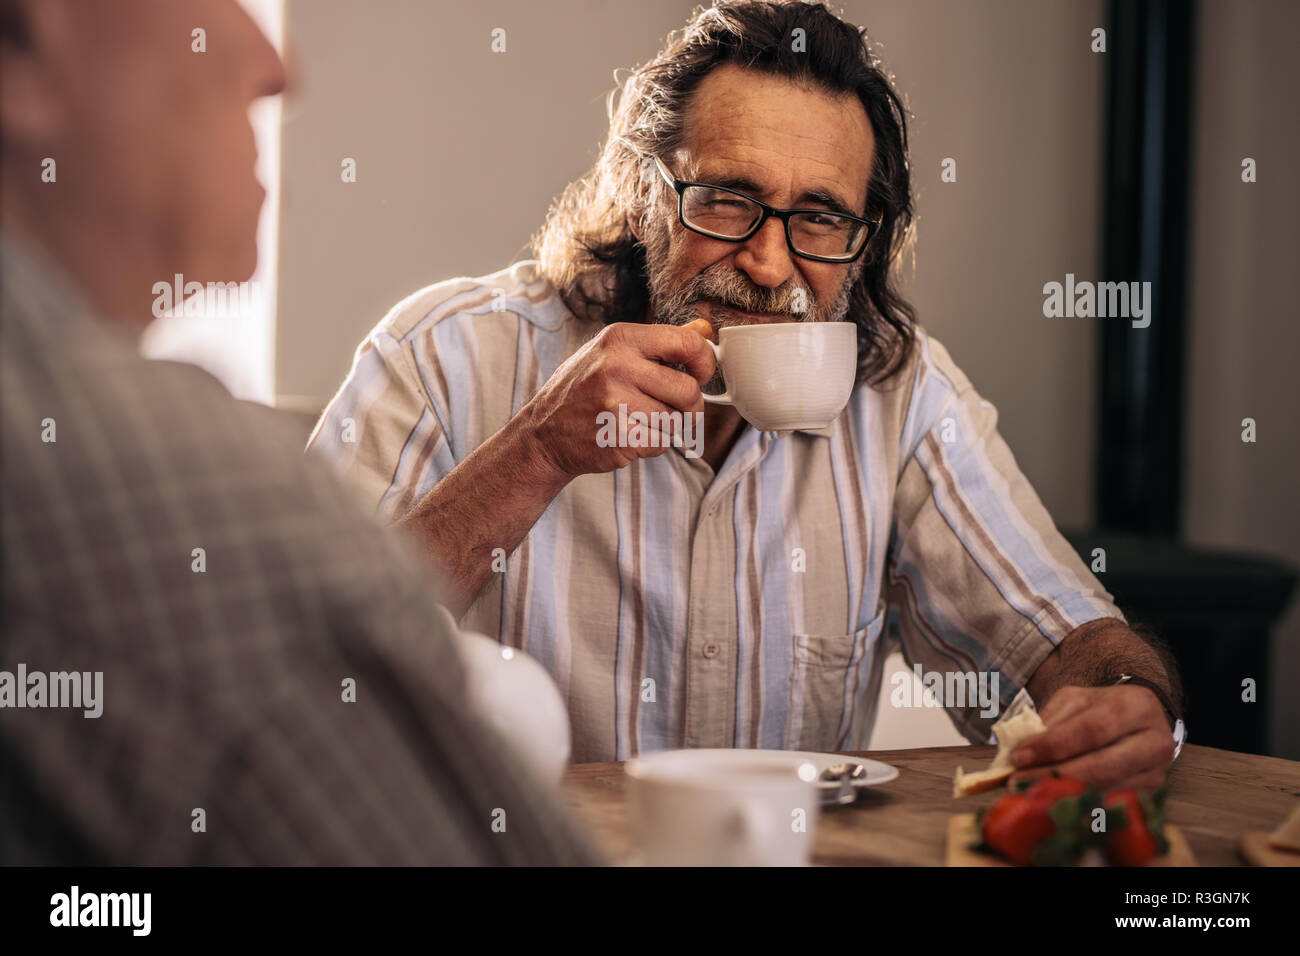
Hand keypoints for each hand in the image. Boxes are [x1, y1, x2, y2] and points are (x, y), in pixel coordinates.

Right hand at [520, 320, 714, 478]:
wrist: (543, 433)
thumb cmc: (583, 389)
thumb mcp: (613, 352)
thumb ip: (659, 342)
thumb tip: (704, 331)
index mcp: (619, 338)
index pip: (687, 343)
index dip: (705, 363)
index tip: (701, 374)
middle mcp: (617, 367)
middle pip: (688, 389)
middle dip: (691, 405)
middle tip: (679, 409)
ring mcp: (616, 404)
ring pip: (676, 420)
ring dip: (667, 426)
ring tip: (640, 420)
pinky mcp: (618, 437)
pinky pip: (661, 443)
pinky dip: (653, 444)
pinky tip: (630, 436)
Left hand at [1006, 684, 1175, 790]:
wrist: (1139, 719)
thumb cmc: (1103, 707)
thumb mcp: (1076, 700)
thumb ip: (1051, 719)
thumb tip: (1023, 748)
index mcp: (1136, 707)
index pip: (1091, 730)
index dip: (1054, 745)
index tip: (1020, 756)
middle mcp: (1155, 741)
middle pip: (1102, 766)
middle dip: (1055, 775)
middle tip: (1019, 780)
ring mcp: (1156, 772)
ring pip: (1105, 789)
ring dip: (1063, 792)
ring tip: (1029, 790)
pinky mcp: (1150, 794)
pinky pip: (1110, 803)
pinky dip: (1079, 802)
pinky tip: (1053, 799)